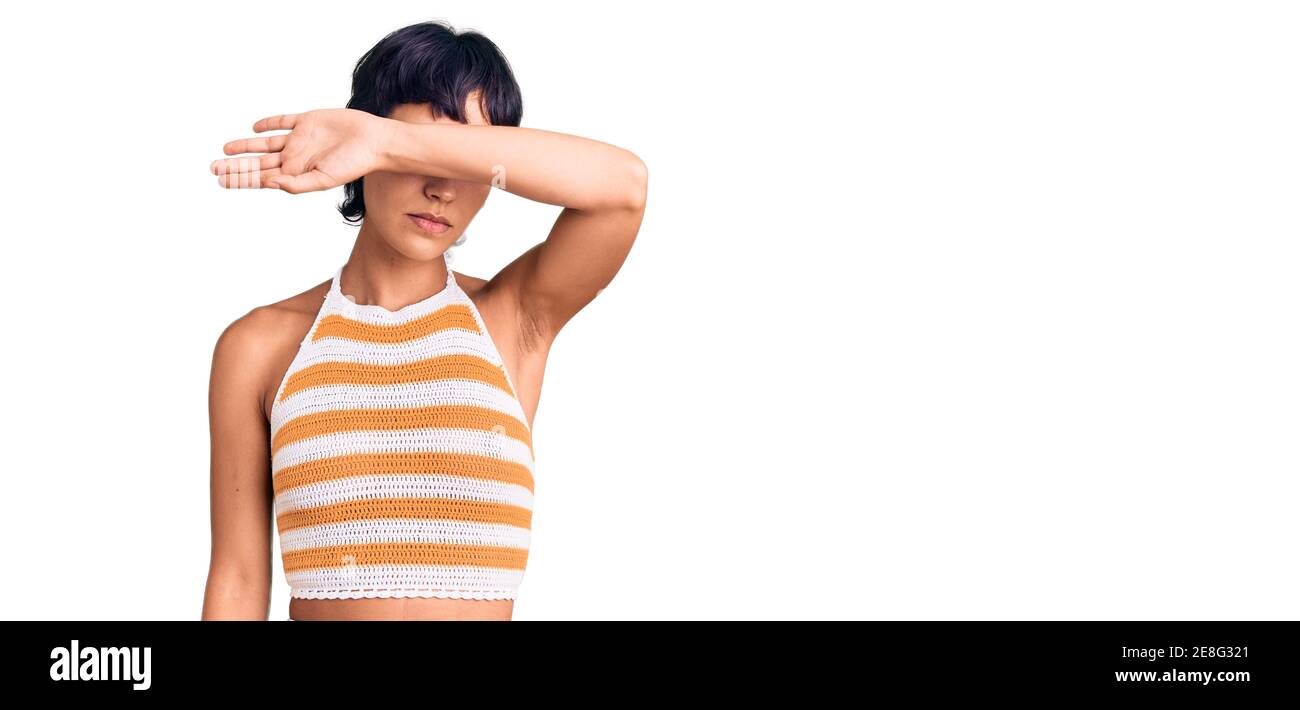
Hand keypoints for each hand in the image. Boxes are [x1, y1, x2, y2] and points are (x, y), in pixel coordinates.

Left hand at [210, 108, 393, 192]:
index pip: (262, 177)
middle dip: (236, 166)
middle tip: (213, 168)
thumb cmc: (354, 164)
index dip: (241, 179)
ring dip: (245, 147)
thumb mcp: (324, 179)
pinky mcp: (307, 121)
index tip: (221, 181)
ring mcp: (300, 139)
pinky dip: (269, 124)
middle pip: (259, 163)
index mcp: (297, 172)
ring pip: (265, 144)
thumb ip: (297, 184)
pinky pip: (283, 122)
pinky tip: (255, 128)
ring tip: (225, 150)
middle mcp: (295, 157)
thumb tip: (271, 184)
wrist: (373, 141)